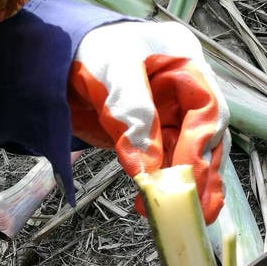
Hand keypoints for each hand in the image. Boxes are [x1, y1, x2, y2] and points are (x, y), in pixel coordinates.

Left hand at [67, 21, 229, 222]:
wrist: (58, 58)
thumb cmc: (89, 50)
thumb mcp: (113, 75)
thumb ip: (134, 119)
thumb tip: (150, 170)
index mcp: (187, 65)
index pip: (208, 112)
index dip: (200, 147)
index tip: (185, 178)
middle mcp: (189, 94)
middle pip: (209, 140)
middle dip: (201, 177)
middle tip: (192, 209)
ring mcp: (175, 118)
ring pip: (193, 159)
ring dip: (186, 189)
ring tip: (173, 215)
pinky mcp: (158, 138)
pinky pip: (169, 167)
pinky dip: (166, 188)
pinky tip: (155, 204)